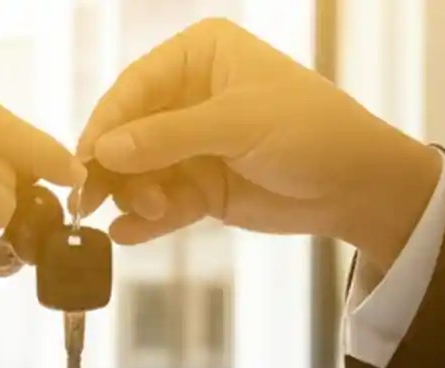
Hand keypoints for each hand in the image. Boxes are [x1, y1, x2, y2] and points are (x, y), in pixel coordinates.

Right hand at [76, 18, 440, 270]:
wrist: (359, 186)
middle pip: (129, 131)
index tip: (85, 159)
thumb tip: (104, 151)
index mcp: (200, 55)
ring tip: (151, 212)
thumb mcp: (238, 124)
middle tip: (91, 200)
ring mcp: (194, 144)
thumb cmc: (311, 131)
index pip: (136, 85)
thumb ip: (168, 137)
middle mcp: (190, 95)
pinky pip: (161, 203)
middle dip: (114, 167)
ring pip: (140, 171)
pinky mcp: (201, 187)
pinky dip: (144, 220)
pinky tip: (128, 235)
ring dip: (134, 195)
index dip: (107, 122)